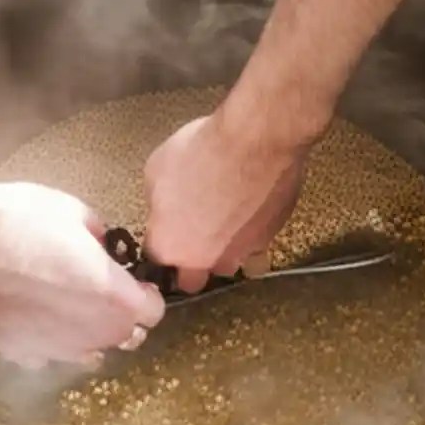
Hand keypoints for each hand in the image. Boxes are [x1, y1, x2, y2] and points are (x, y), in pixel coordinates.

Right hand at [0, 176, 164, 367]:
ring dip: (85, 332)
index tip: (134, 282)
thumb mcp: (75, 213)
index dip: (145, 294)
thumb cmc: (20, 219)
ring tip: (64, 304)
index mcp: (116, 299)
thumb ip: (99, 237)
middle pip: (124, 336)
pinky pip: (44, 356)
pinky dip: (45, 341)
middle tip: (99, 289)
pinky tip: (31, 315)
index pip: (154, 312)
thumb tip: (99, 245)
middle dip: (120, 315)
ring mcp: (53, 350)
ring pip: (87, 352)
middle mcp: (91, 334)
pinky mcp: (16, 353)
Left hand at [143, 110, 311, 292]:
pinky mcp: (269, 241)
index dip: (160, 246)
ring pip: (227, 267)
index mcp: (170, 246)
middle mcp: (204, 260)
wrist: (255, 143)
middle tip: (192, 236)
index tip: (163, 233)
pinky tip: (250, 213)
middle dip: (189, 265)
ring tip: (224, 224)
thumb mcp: (157, 168)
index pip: (155, 262)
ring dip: (222, 253)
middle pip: (192, 281)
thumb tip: (164, 210)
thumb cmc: (201, 152)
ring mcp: (240, 254)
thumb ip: (157, 202)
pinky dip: (251, 236)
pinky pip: (256, 249)